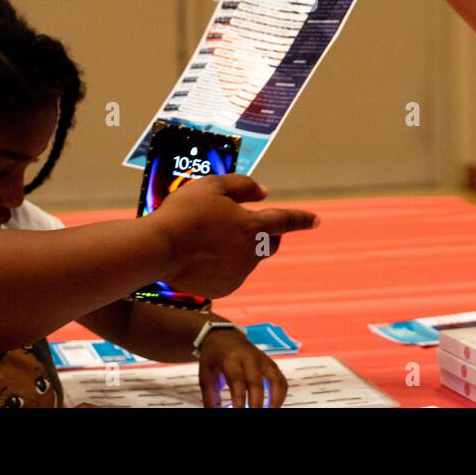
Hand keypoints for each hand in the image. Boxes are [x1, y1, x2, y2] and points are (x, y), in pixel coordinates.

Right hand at [147, 174, 317, 298]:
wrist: (159, 249)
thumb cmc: (184, 213)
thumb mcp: (213, 186)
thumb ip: (243, 186)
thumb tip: (263, 192)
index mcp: (253, 226)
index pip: (286, 220)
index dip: (302, 219)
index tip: (316, 220)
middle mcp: (251, 253)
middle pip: (270, 243)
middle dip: (266, 235)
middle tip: (241, 227)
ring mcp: (238, 273)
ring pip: (247, 259)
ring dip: (238, 249)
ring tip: (207, 241)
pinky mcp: (224, 288)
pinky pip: (230, 274)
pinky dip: (223, 266)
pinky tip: (201, 258)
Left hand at [198, 329, 287, 407]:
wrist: (224, 337)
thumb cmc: (215, 357)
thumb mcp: (206, 375)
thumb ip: (210, 397)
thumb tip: (215, 413)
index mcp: (231, 359)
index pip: (237, 380)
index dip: (239, 399)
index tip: (238, 411)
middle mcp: (249, 358)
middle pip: (256, 383)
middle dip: (256, 404)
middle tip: (253, 415)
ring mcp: (263, 360)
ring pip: (275, 380)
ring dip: (274, 400)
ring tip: (269, 412)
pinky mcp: (271, 363)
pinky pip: (281, 380)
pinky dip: (281, 394)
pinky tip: (274, 405)